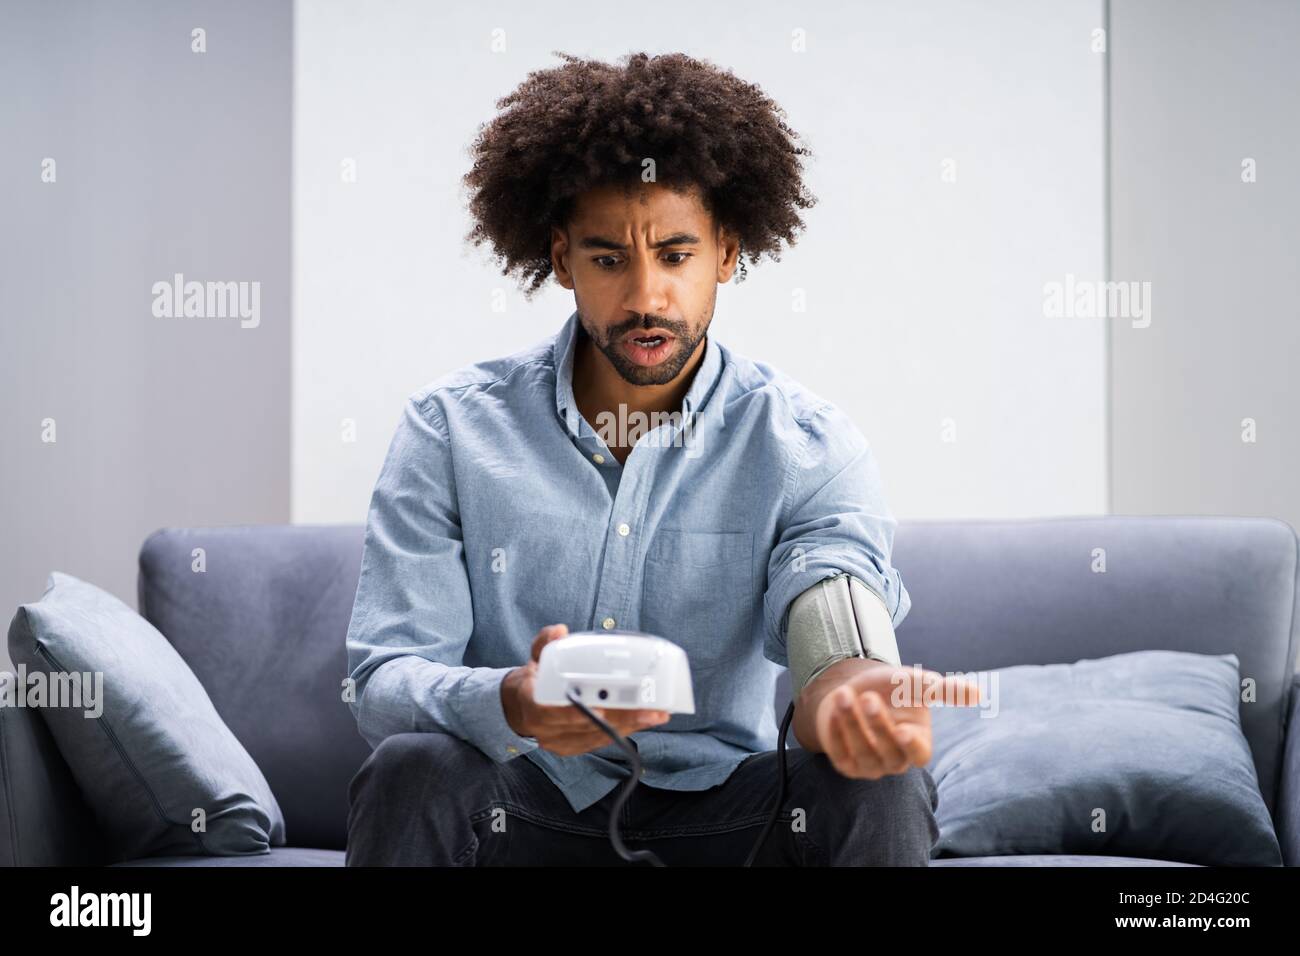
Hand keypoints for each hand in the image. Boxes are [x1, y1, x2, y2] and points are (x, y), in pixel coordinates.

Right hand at [502, 624, 670, 755]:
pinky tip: (644, 721)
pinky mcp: (573, 748)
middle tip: (650, 710)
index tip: (600, 707)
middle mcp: (546, 729)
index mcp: (532, 703)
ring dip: (629, 726)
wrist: (519, 708)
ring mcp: (560, 742)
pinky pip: (601, 742)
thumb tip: (560, 630)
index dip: (574, 712)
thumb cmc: (534, 680)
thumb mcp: (535, 657)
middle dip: (620, 718)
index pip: (551, 711)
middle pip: (585, 727)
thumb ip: (546, 643)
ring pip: (597, 737)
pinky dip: (624, 731)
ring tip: (656, 714)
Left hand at [814, 662, 980, 779]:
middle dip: (878, 725)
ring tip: (844, 695)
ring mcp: (869, 765)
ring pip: (863, 753)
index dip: (912, 745)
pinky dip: (835, 732)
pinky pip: (839, 753)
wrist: (852, 691)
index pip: (919, 754)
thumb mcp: (914, 684)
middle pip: (889, 752)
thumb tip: (978, 694)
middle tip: (868, 698)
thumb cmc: (890, 690)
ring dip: (852, 725)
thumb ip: (943, 689)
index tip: (903, 729)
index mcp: (917, 742)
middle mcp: (894, 759)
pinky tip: (832, 709)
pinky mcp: (845, 764)